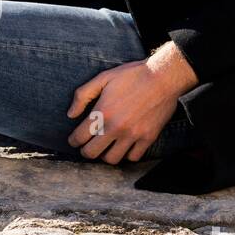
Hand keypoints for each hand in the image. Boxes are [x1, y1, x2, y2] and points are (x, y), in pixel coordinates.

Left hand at [66, 45, 195, 163]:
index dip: (73, 140)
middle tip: (87, 145)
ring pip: (112, 159)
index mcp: (102, 112)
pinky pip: (133, 157)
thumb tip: (70, 114)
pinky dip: (126, 154)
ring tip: (106, 147)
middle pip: (92, 153)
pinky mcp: (148, 138)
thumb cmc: (132, 75)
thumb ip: (83, 95)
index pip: (79, 137)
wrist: (163, 77)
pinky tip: (124, 146)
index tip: (75, 140)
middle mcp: (116, 127)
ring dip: (105, 154)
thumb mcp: (103, 78)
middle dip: (86, 150)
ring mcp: (133, 134)